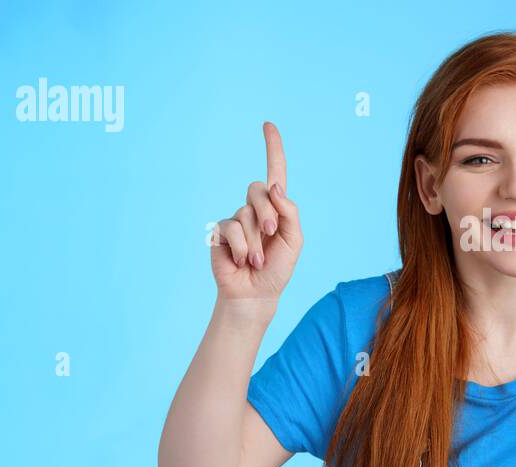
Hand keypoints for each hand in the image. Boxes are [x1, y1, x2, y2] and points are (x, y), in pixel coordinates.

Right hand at [209, 122, 303, 302]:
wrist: (257, 293)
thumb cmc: (278, 268)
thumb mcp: (294, 240)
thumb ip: (289, 211)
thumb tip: (274, 186)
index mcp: (276, 208)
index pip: (274, 172)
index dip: (272, 148)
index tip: (268, 125)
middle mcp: (255, 208)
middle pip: (258, 189)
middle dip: (268, 214)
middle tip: (271, 236)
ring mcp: (236, 218)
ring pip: (245, 214)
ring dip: (255, 241)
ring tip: (257, 260)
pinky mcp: (220, 231)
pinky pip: (230, 228)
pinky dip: (241, 247)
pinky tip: (242, 260)